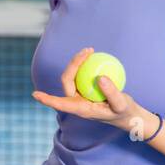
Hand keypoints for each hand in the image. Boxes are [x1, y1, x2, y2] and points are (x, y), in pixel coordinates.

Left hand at [32, 46, 149, 133]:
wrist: (128, 114)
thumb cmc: (124, 113)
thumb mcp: (121, 104)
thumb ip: (112, 92)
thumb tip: (100, 76)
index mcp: (80, 109)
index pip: (60, 104)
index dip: (47, 99)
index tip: (35, 94)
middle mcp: (77, 102)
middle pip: (67, 81)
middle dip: (72, 65)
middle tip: (87, 52)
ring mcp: (80, 95)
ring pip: (72, 76)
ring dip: (77, 62)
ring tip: (90, 50)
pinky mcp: (86, 89)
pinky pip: (81, 75)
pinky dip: (84, 65)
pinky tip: (92, 55)